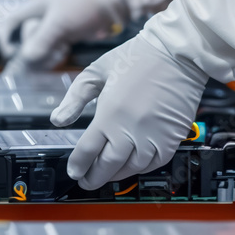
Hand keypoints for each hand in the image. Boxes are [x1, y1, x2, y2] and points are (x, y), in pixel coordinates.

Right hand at [0, 0, 125, 69]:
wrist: (111, 6)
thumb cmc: (83, 7)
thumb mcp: (60, 23)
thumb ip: (42, 40)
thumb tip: (26, 57)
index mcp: (34, 9)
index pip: (10, 24)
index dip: (6, 39)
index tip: (12, 54)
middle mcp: (41, 18)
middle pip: (25, 41)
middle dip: (32, 52)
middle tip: (44, 58)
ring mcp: (52, 27)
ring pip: (38, 48)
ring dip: (43, 56)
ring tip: (56, 56)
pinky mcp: (63, 36)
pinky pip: (50, 50)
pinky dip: (53, 56)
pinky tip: (62, 54)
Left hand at [50, 35, 206, 189]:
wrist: (176, 54)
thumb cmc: (137, 58)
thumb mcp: (95, 72)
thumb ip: (74, 98)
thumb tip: (58, 120)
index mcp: (109, 114)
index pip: (87, 152)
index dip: (78, 166)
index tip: (74, 171)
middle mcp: (131, 130)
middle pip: (107, 166)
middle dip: (93, 177)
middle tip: (86, 180)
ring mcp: (153, 137)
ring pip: (131, 169)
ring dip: (116, 175)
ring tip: (106, 174)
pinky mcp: (171, 138)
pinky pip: (154, 163)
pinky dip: (140, 168)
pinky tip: (131, 165)